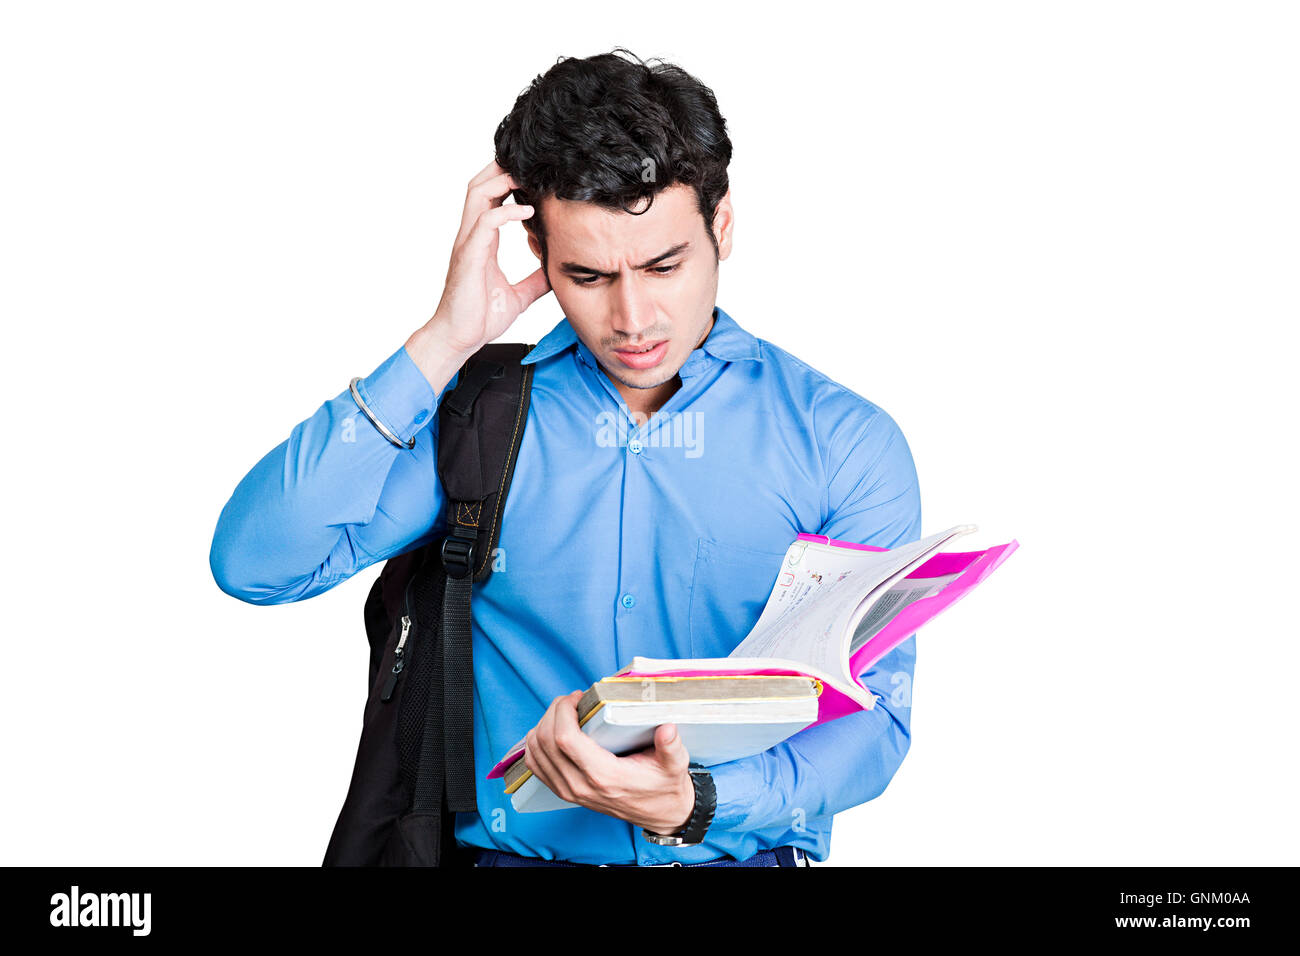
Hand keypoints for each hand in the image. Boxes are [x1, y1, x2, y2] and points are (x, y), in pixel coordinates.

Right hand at [407, 160, 550, 377]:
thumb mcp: (518, 296)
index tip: (532, 177)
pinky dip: (507, 212)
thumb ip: (535, 280)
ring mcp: (467, 244)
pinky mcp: (469, 256)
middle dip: (501, 169)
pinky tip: (527, 212)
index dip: (507, 183)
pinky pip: (486, 223)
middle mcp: (471, 237)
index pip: (490, 200)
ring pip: (478, 195)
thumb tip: (555, 272)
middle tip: (529, 162)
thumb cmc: (479, 318)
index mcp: (481, 242)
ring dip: (502, 181)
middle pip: (479, 186)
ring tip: (528, 177)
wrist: (459, 339)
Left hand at [523, 690, 695, 834]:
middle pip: (545, 741)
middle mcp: (580, 786)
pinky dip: (537, 743)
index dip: (563, 711)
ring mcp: (568, 791)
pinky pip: (535, 765)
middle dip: (553, 711)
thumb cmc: (664, 786)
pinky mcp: (563, 791)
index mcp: (604, 776)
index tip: (577, 697)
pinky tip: (553, 730)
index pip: (564, 740)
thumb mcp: (675, 765)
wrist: (659, 813)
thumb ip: (671, 747)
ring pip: (535, 752)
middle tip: (571, 700)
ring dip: (543, 724)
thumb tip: (667, 728)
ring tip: (564, 712)